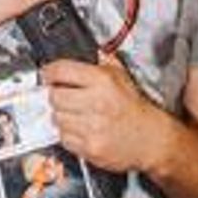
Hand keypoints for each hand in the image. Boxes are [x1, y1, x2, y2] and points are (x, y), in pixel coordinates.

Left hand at [44, 55, 163, 172]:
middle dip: (54, 94)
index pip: (62, 70)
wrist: (151, 138)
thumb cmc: (136, 108)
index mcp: (102, 81)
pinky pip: (64, 138)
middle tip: (60, 95)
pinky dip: (67, 134)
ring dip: (60, 115)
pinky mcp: (90, 148)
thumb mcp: (123, 77)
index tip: (46, 74)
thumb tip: (93, 50)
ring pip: (57, 118)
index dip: (49, 72)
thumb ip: (105, 60)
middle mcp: (96, 103)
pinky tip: (78, 129)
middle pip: (54, 96)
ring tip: (72, 114)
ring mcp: (92, 127)